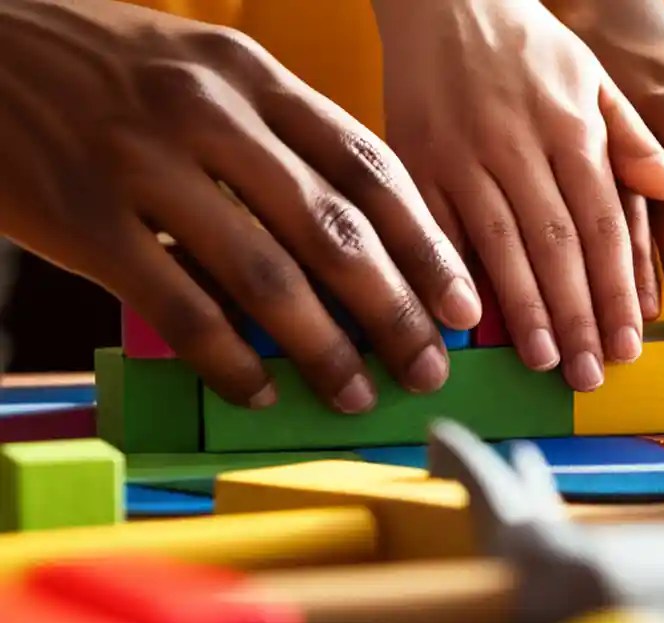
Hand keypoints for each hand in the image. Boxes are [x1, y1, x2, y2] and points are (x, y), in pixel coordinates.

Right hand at [0, 0, 479, 412]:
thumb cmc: (105, 70)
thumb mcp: (203, 71)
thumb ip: (276, 137)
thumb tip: (357, 235)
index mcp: (252, 74)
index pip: (368, 167)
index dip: (426, 244)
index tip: (464, 301)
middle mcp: (208, 112)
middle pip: (333, 228)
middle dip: (394, 309)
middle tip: (429, 365)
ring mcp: (142, 163)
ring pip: (264, 273)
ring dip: (322, 348)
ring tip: (356, 393)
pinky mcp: (82, 216)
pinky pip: (176, 304)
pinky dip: (227, 357)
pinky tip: (260, 389)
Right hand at [374, 0, 663, 391]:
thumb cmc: (529, 46)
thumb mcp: (594, 78)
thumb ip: (634, 139)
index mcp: (572, 129)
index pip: (603, 225)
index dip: (617, 290)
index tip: (630, 342)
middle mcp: (519, 147)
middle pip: (556, 247)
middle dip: (578, 316)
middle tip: (593, 373)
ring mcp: (461, 157)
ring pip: (499, 247)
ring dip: (524, 310)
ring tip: (547, 361)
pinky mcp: (413, 163)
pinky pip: (438, 231)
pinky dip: (455, 278)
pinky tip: (472, 324)